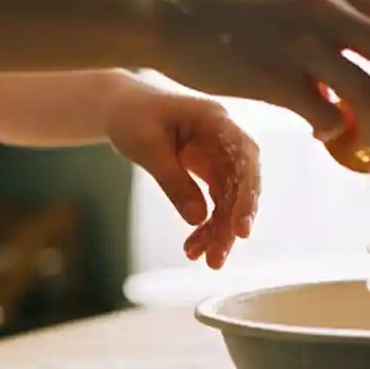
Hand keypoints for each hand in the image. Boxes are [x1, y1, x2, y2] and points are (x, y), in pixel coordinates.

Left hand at [106, 87, 259, 269]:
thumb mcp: (147, 147)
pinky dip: (206, 226)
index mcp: (216, 121)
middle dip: (232, 223)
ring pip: (230, 200)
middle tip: (218, 258)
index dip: (248, 193)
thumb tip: (198, 218)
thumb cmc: (132, 117)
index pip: (245, 158)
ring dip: (220, 231)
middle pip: (242, 185)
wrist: (121, 108)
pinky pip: (215, 203)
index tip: (241, 228)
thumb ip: (172, 180)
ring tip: (206, 261)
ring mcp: (219, 157)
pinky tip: (193, 248)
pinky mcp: (209, 172)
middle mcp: (226, 140)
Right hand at [150, 0, 369, 146]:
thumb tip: (365, 70)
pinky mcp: (274, 77)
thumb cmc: (226, 18)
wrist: (169, 19)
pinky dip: (333, 131)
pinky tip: (323, 133)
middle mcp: (324, 9)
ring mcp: (300, 43)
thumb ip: (328, 26)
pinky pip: (325, 116)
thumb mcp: (288, 4)